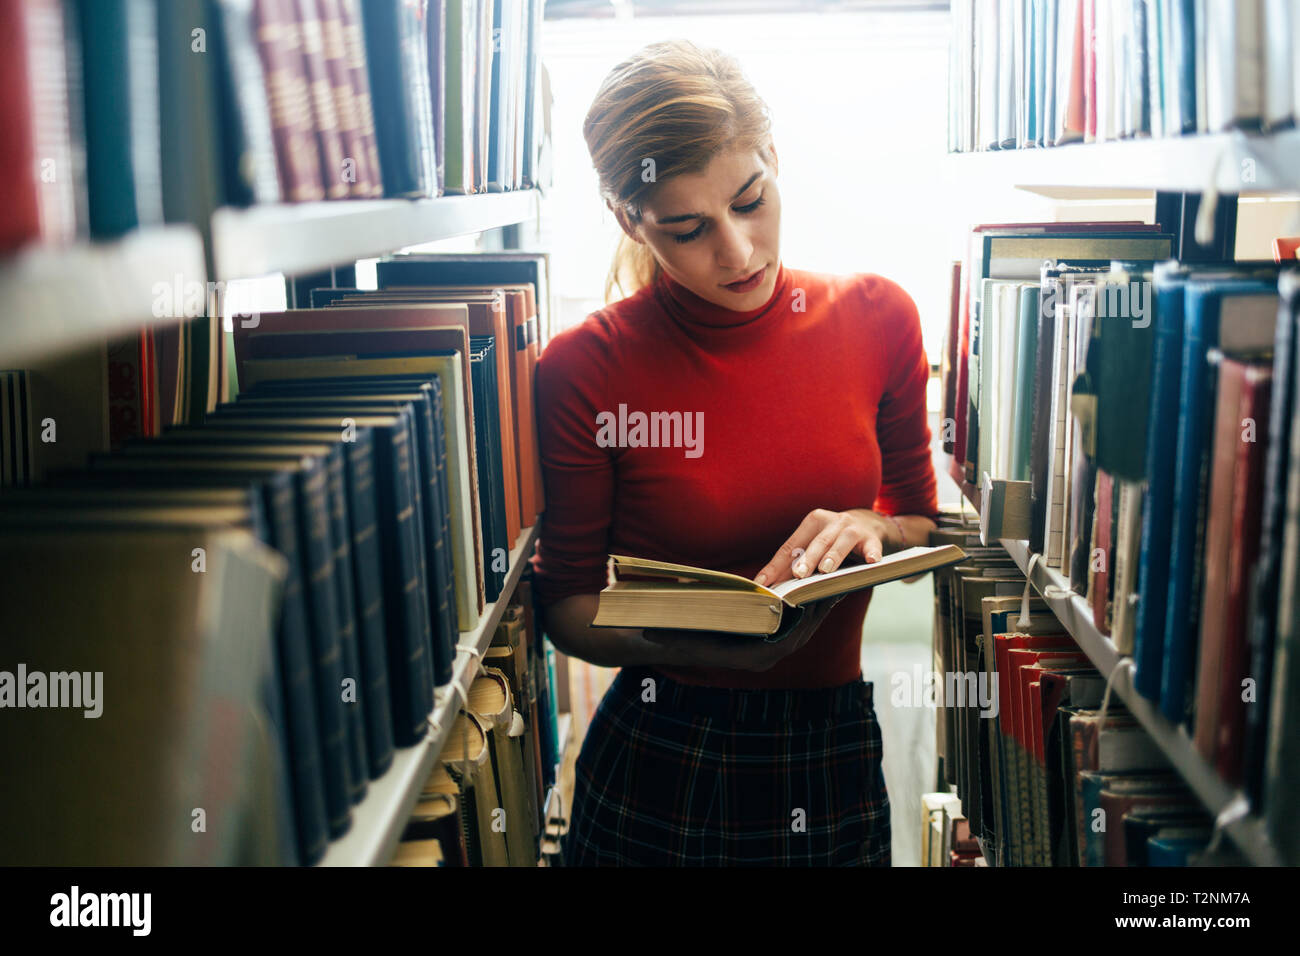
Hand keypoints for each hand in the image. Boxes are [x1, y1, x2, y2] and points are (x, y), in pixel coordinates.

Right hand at [642, 595, 845, 672]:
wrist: (665, 643)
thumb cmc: (679, 630)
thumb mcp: (696, 616)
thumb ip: (718, 607)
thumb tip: (740, 588)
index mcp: (751, 657)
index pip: (792, 638)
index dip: (810, 617)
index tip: (823, 596)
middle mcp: (761, 659)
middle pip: (801, 634)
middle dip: (820, 611)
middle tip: (838, 586)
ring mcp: (761, 654)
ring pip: (797, 632)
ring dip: (815, 611)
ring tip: (830, 586)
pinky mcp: (760, 646)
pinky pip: (788, 629)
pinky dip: (801, 613)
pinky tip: (809, 593)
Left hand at [753, 508, 896, 587]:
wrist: (869, 523)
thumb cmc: (833, 540)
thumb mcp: (814, 545)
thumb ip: (795, 562)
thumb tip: (770, 586)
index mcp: (813, 522)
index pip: (792, 546)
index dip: (777, 565)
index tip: (763, 583)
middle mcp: (833, 522)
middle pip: (818, 542)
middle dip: (807, 558)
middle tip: (798, 574)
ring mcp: (854, 529)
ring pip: (842, 542)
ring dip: (834, 556)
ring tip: (826, 570)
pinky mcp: (872, 539)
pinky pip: (872, 547)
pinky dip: (872, 554)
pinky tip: (872, 561)